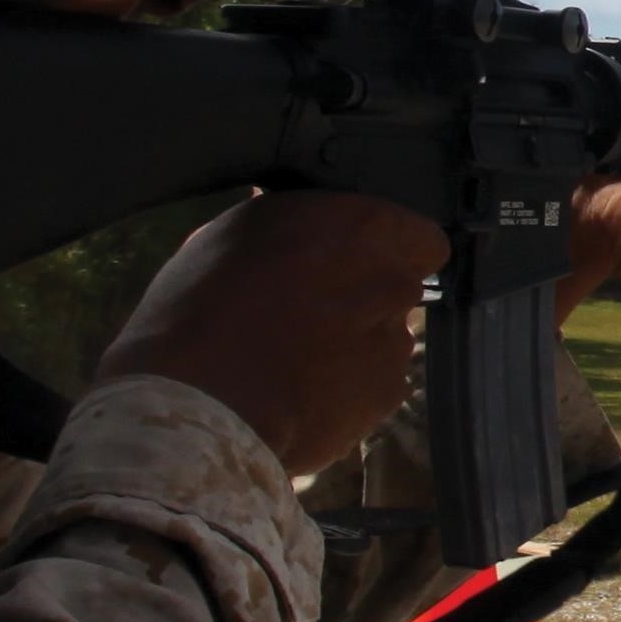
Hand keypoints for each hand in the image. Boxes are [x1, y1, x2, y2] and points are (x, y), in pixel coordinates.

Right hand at [98, 191, 447, 480]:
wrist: (202, 400)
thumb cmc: (203, 309)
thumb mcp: (234, 235)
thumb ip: (290, 224)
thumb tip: (297, 221)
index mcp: (363, 227)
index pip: (418, 234)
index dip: (389, 250)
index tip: (355, 262)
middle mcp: (393, 279)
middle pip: (399, 287)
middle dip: (366, 298)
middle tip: (310, 314)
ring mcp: (395, 341)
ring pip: (387, 337)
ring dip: (355, 345)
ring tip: (293, 360)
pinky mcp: (386, 394)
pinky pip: (374, 385)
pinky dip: (348, 390)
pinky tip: (301, 392)